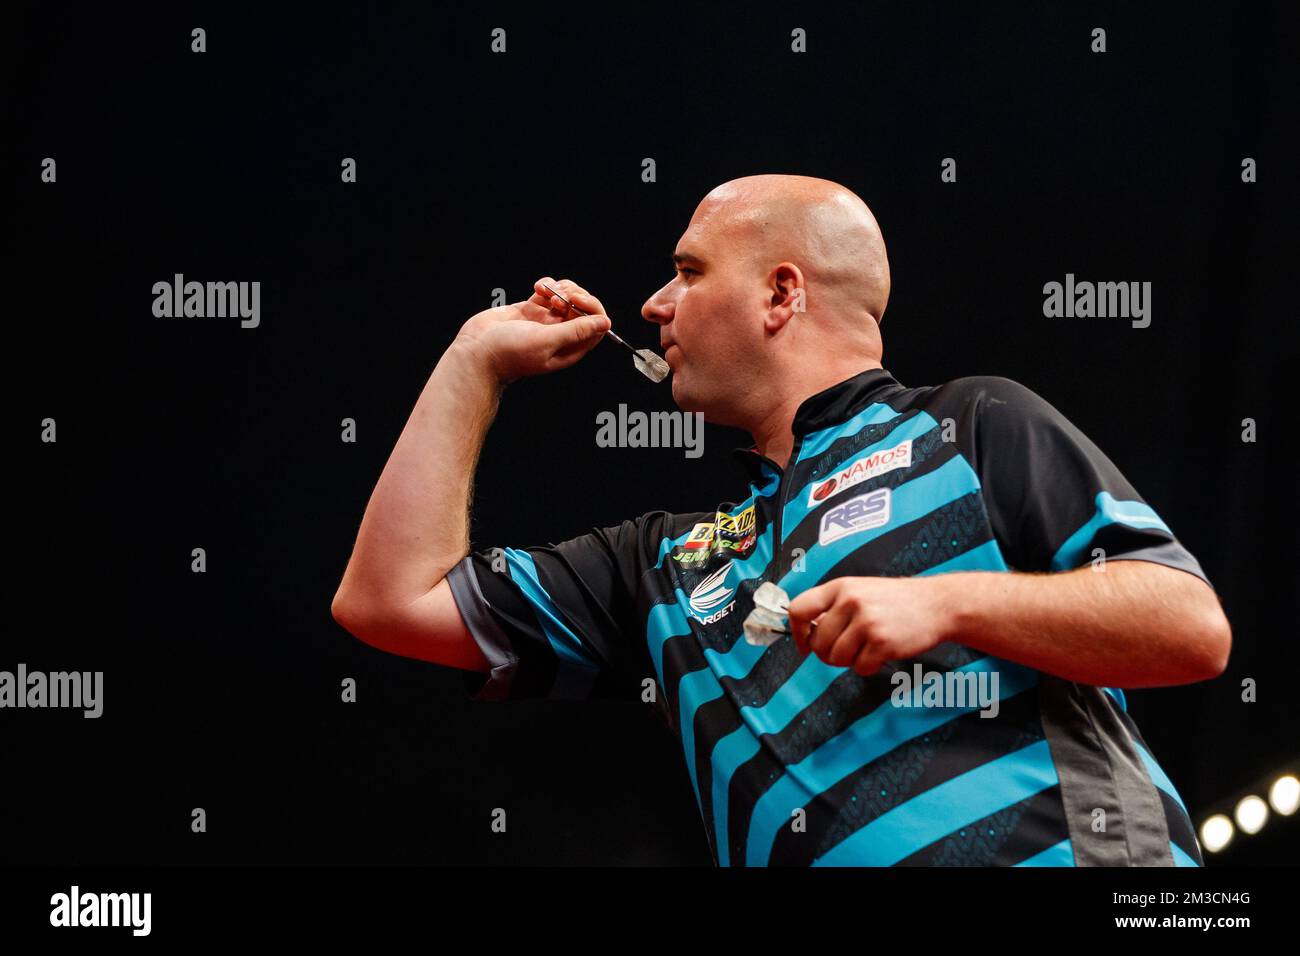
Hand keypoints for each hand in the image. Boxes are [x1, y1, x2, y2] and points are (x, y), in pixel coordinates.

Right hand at [454, 277, 610, 383]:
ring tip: (545, 292)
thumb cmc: (509, 353)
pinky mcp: (530, 309)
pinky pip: (549, 291)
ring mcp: (545, 321)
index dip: (592, 309)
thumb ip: (576, 331)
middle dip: (575, 295)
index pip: (596, 327)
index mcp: (569, 348)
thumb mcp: (547, 342)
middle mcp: (560, 335)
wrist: (477, 350)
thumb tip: (605, 323)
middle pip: (583, 309)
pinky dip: (546, 285)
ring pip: (567, 296)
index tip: (577, 300)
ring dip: (561, 288)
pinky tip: (537, 288)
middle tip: (559, 296)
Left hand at [786, 576, 954, 675]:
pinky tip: (880, 654)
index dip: (797, 633)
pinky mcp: (882, 642)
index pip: (799, 609)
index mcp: (840, 586)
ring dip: (848, 661)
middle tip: (845, 650)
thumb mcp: (860, 590)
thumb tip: (807, 632)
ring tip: (865, 649)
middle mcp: (850, 601)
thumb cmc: (897, 600)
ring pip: (835, 658)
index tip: (804, 645)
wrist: (938, 604)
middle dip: (827, 654)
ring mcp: (867, 622)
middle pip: (817, 642)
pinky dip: (868, 667)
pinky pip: (859, 668)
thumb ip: (833, 607)